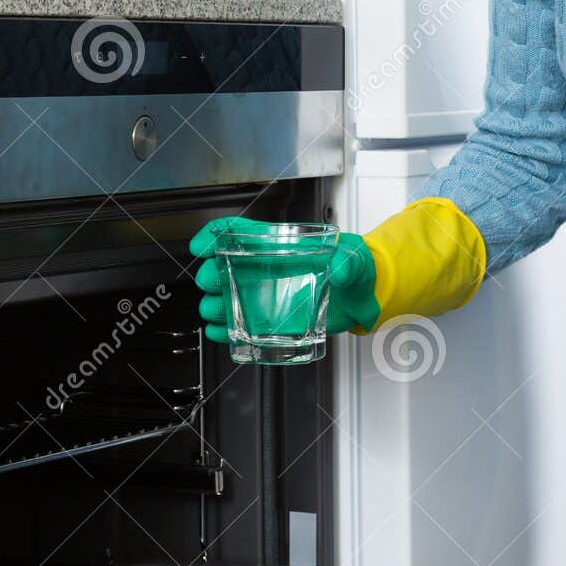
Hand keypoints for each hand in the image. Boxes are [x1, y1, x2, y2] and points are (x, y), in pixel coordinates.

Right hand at [189, 216, 380, 344]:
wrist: (363, 296)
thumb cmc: (354, 267)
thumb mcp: (353, 259)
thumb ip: (347, 263)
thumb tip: (340, 269)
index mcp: (279, 245)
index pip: (240, 232)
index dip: (216, 235)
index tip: (202, 245)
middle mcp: (267, 269)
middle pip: (227, 266)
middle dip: (212, 273)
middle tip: (210, 282)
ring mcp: (267, 295)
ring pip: (229, 296)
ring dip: (217, 304)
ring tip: (213, 311)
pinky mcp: (273, 319)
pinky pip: (242, 323)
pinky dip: (227, 330)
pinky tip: (220, 332)